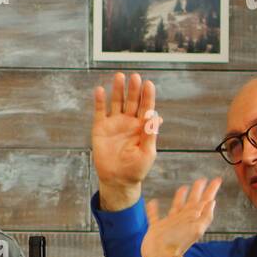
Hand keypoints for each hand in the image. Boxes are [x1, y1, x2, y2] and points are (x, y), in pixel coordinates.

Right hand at [92, 73, 161, 210]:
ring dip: (118, 90)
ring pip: (116, 102)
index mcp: (142, 127)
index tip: (149, 84)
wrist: (117, 180)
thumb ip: (150, 135)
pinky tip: (101, 90)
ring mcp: (114, 124)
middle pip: (132, 101)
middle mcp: (129, 122)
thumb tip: (156, 117)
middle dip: (134, 90)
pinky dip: (100, 101)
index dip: (148, 96)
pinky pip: (100, 112)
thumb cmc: (136, 169)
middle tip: (135, 77)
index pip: (146, 107)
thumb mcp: (147, 153)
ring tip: (119, 76)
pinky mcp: (100, 128)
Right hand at [140, 177, 221, 256]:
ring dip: (179, 198)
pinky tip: (153, 202)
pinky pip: (155, 216)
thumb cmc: (176, 243)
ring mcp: (170, 224)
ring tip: (183, 187)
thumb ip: (202, 215)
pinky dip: (153, 209)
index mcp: (193, 220)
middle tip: (202, 179)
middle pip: (192, 203)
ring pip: (176, 207)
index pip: (204, 202)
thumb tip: (212, 202)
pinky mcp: (156, 228)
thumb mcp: (194, 228)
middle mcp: (183, 221)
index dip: (211, 192)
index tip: (216, 180)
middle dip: (198, 191)